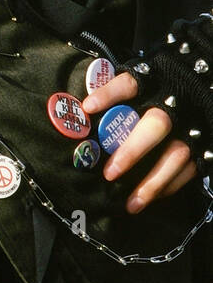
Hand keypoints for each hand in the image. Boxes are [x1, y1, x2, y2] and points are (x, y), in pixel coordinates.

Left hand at [82, 72, 195, 213]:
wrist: (195, 88)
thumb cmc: (156, 85)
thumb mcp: (139, 79)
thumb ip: (115, 93)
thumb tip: (81, 113)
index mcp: (154, 80)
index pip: (129, 84)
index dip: (108, 94)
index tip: (87, 108)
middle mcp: (174, 103)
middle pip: (156, 125)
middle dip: (132, 151)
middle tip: (110, 173)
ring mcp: (192, 126)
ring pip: (176, 155)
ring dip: (152, 182)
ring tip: (130, 203)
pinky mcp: (204, 145)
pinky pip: (190, 169)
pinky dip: (169, 186)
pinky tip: (149, 198)